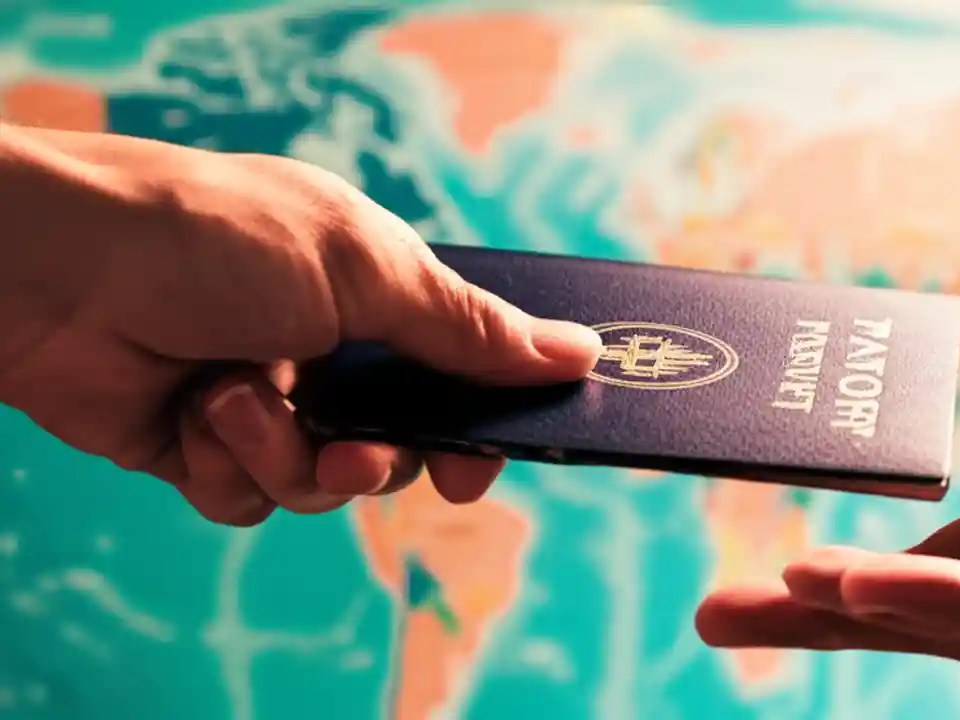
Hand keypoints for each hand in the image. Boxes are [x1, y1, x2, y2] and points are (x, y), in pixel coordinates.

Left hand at [0, 126, 600, 525]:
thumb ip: (470, 330)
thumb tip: (578, 352)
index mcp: (371, 292)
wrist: (55, 270)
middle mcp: (323, 349)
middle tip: (363, 454)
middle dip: (379, 460)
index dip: (475, 421)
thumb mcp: (368, 272)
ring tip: (235, 400)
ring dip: (285, 454)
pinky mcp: (199, 446)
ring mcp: (262, 399)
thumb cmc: (217, 239)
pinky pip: (249, 498)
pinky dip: (227, 467)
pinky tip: (193, 416)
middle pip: (397, 445)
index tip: (484, 459)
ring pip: (321, 484)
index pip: (454, 369)